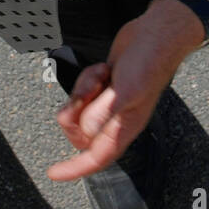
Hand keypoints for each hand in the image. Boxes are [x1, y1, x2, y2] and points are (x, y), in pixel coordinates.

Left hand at [46, 0, 202, 180]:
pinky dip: (87, 80)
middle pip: (80, 132)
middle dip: (76, 113)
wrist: (155, 35)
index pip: (97, 158)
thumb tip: (86, 131)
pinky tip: (104, 69)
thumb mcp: (126, 91)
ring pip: (78, 109)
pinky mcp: (103, 87)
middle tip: (88, 93)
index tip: (53, 173)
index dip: (74, 168)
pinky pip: (82, 91)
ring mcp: (108, 102)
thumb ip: (104, 113)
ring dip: (83, 90)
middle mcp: (115, 119)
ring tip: (102, 75)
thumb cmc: (149, 64)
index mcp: (124, 128)